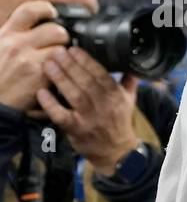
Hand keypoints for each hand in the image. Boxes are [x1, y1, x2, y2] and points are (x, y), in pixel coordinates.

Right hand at [0, 0, 69, 111]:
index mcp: (6, 34)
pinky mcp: (39, 76)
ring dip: (65, 57)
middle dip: (63, 38)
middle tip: (59, 47)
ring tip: (58, 65)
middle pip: (55, 29)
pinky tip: (55, 79)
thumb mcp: (0, 48)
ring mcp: (28, 59)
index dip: (46, 9)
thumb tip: (38, 26)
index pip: (29, 10)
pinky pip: (62, 68)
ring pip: (63, 49)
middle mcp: (16, 44)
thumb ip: (16, 36)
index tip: (53, 14)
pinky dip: (62, 74)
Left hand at [34, 47, 139, 171]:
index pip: (101, 75)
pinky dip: (50, 104)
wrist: (116, 151)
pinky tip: (41, 92)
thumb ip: (129, 81)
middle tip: (57, 52)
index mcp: (116, 96)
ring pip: (74, 95)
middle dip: (70, 65)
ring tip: (47, 64)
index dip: (87, 61)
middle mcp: (104, 106)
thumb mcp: (128, 101)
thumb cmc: (119, 123)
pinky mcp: (76, 130)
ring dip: (60, 78)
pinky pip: (61, 115)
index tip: (74, 49)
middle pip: (86, 82)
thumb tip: (131, 63)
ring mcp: (89, 118)